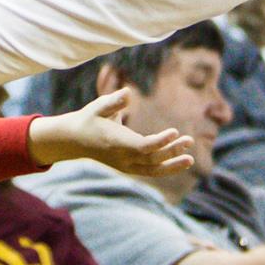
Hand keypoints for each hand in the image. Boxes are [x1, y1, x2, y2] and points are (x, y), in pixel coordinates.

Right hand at [27, 90, 193, 178]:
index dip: (160, 142)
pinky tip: (180, 161)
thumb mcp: (98, 107)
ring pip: (153, 170)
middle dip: (172, 151)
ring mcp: (125, 165)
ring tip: (190, 158)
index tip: (175, 132)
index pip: (143, 146)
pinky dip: (165, 168)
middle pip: (152, 158)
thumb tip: (128, 92)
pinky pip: (150, 171)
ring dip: (172, 164)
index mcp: (116, 142)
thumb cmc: (89, 119)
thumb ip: (113, 101)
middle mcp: (122, 157)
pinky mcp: (128, 168)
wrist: (75, 140)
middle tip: (190, 140)